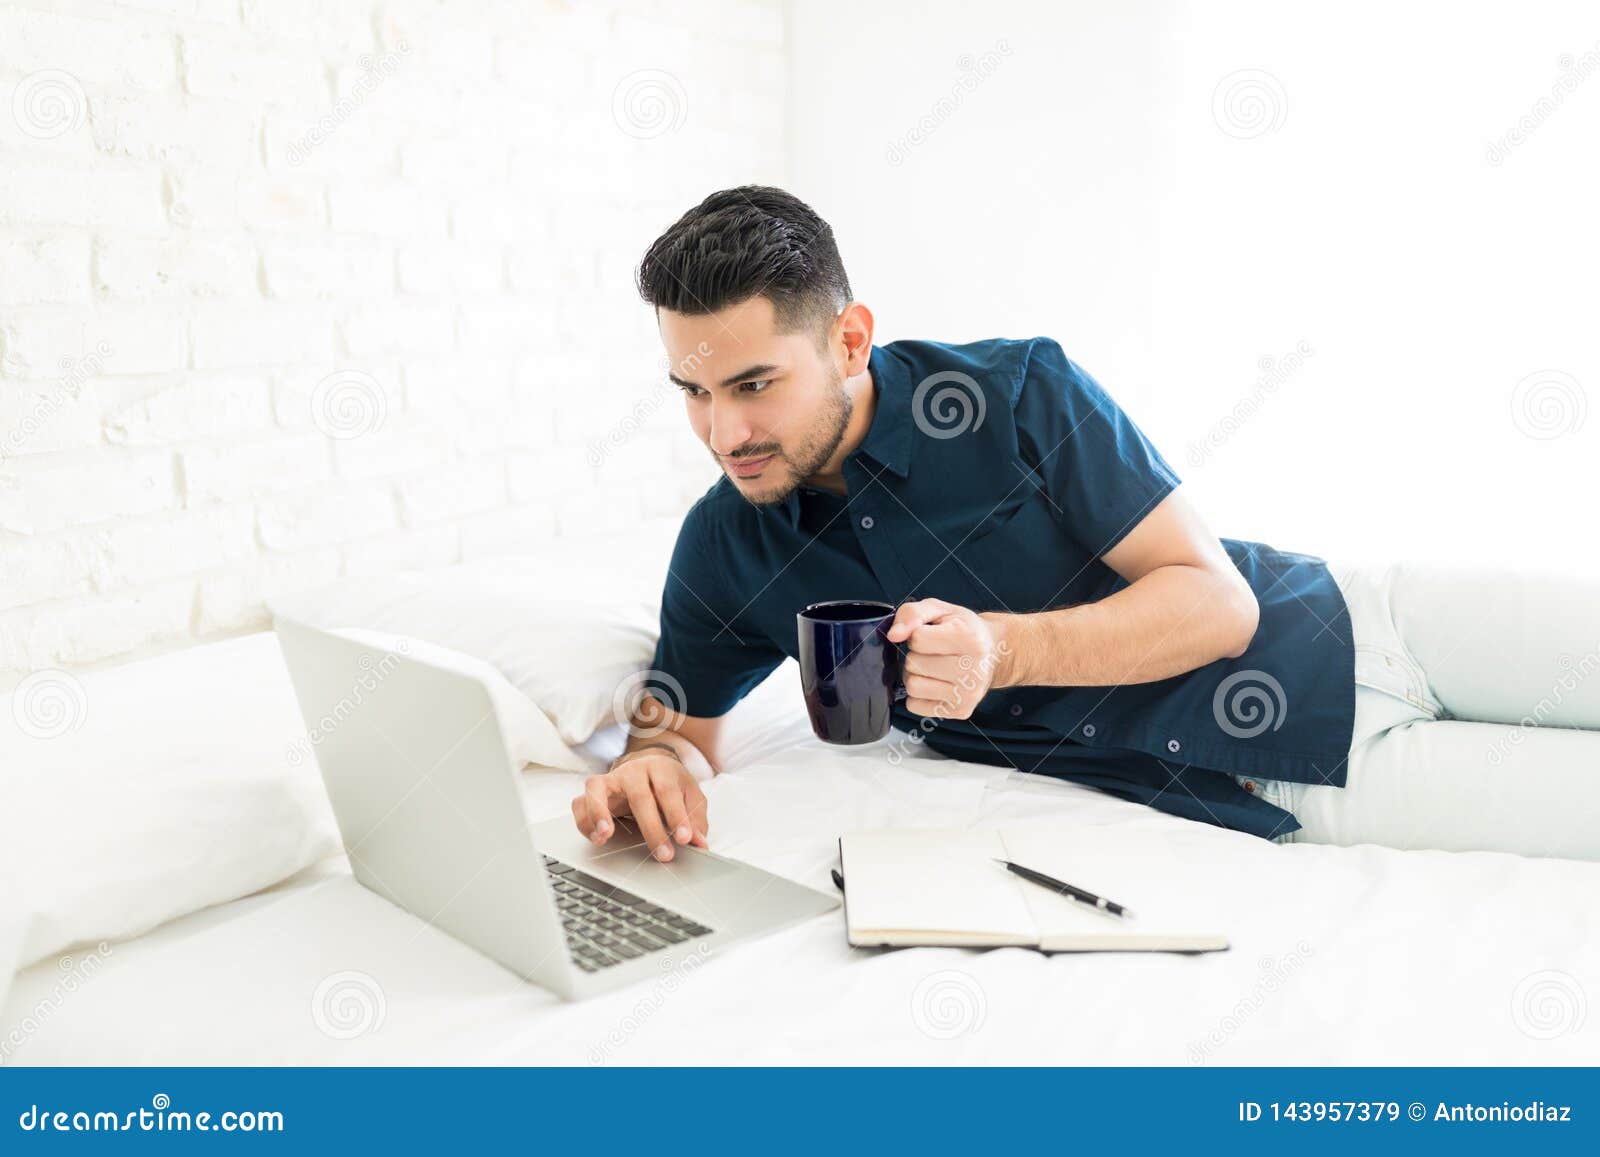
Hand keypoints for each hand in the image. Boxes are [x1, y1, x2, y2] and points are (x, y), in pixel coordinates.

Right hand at [570, 749, 708, 861]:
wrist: (649, 765)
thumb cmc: (669, 784)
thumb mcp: (690, 795)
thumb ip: (695, 818)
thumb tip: (700, 842)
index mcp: (660, 769)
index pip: (668, 791)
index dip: (677, 816)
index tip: (684, 838)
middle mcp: (632, 771)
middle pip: (639, 796)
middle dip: (652, 829)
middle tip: (664, 854)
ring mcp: (610, 780)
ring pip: (597, 790)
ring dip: (599, 812)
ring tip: (606, 835)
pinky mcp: (594, 792)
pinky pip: (580, 803)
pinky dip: (584, 821)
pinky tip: (596, 837)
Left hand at [885, 597, 1010, 718]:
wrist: (993, 652)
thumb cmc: (963, 629)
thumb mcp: (939, 609)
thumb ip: (912, 614)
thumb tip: (893, 635)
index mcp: (970, 639)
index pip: (917, 639)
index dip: (918, 634)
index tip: (933, 635)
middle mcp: (973, 670)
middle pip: (913, 664)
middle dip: (916, 656)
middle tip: (934, 653)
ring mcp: (967, 695)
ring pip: (913, 687)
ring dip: (915, 676)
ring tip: (932, 669)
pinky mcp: (960, 711)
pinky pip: (915, 706)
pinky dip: (919, 695)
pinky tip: (936, 684)